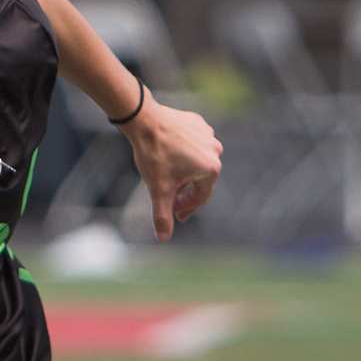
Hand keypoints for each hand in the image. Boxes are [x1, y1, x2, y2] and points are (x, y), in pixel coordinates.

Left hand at [122, 95, 223, 240]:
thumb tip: (163, 239)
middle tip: (170, 199)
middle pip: (200, 179)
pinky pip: (192, 143)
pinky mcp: (198, 123)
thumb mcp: (158, 189)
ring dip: (184, 172)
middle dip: (184, 191)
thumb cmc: (154, 155)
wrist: (144, 120)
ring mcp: (208, 135)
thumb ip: (162, 215)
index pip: (200, 197)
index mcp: (211, 169)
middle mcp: (215, 151)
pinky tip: (170, 156)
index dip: (186, 208)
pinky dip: (183, 152)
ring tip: (168, 177)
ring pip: (196, 161)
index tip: (174, 214)